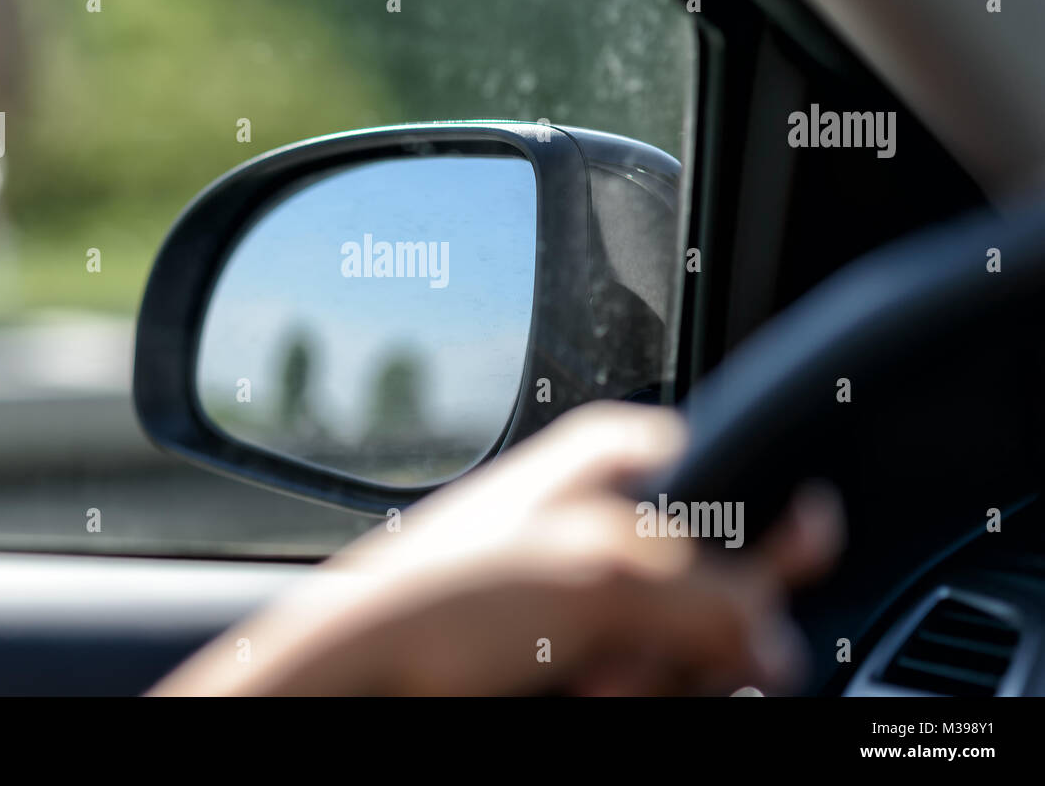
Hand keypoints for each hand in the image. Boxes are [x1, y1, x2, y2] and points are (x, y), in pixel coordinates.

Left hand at [150, 402, 843, 695]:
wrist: (364, 670)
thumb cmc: (445, 596)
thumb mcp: (593, 584)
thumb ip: (709, 600)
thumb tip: (785, 637)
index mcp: (614, 459)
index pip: (737, 487)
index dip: (758, 553)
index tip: (749, 610)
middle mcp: (607, 511)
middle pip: (717, 578)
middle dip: (686, 635)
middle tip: (622, 659)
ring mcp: (590, 575)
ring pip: (682, 635)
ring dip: (650, 672)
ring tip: (581, 679)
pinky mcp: (574, 633)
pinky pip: (643, 667)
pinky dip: (627, 686)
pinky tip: (577, 689)